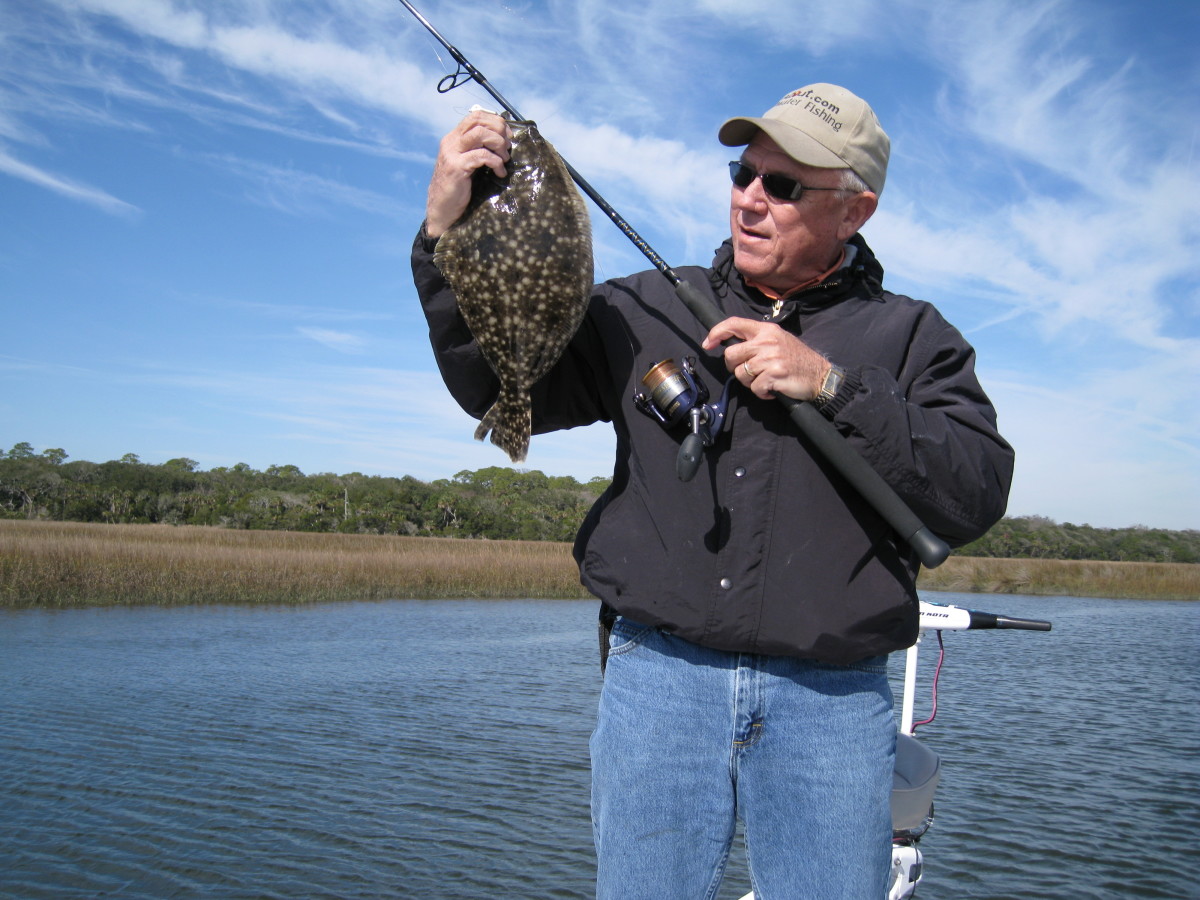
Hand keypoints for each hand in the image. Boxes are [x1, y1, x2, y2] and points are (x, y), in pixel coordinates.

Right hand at [424, 110, 511, 238]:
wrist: (441, 209)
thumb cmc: (458, 188)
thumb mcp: (468, 163)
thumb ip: (478, 149)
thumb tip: (503, 140)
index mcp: (454, 138)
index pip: (475, 116)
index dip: (495, 121)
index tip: (507, 136)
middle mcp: (451, 141)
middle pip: (478, 120)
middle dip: (499, 130)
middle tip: (508, 147)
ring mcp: (452, 153)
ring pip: (480, 134)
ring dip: (498, 144)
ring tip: (504, 159)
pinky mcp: (456, 167)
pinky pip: (482, 156)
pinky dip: (496, 162)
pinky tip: (500, 173)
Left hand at [701, 317, 830, 400]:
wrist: (821, 376)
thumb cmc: (797, 360)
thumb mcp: (778, 340)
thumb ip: (756, 340)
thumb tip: (731, 345)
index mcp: (766, 330)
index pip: (734, 323)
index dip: (716, 332)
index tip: (708, 344)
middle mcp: (767, 341)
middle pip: (731, 354)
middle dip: (734, 367)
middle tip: (748, 372)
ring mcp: (770, 358)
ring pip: (740, 374)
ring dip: (750, 382)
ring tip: (766, 380)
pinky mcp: (774, 374)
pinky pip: (755, 388)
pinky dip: (762, 392)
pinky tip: (773, 388)